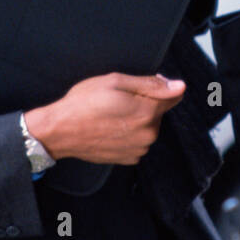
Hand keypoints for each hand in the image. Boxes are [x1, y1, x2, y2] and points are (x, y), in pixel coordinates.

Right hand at [24, 72, 185, 164]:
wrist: (60, 131)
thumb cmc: (84, 103)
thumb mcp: (116, 82)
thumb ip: (151, 84)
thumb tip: (179, 86)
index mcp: (148, 112)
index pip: (172, 95)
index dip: (158, 86)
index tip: (140, 85)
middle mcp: (148, 134)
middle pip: (159, 111)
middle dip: (145, 103)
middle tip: (118, 99)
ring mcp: (139, 149)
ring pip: (148, 126)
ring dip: (136, 119)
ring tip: (111, 114)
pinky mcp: (129, 158)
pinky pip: (138, 140)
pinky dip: (129, 133)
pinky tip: (111, 127)